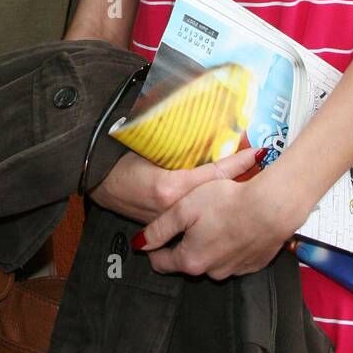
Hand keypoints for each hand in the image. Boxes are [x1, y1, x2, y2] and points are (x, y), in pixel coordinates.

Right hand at [87, 146, 257, 224]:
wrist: (94, 179)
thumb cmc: (118, 159)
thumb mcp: (149, 146)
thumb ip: (178, 146)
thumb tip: (205, 128)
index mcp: (172, 187)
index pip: (215, 174)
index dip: (237, 163)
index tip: (256, 153)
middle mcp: (174, 208)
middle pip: (215, 194)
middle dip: (237, 182)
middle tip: (257, 167)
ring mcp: (168, 219)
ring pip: (204, 208)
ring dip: (222, 195)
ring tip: (245, 183)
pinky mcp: (162, 225)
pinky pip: (190, 215)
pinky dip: (204, 205)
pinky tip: (217, 199)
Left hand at [137, 166, 310, 279]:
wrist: (272, 207)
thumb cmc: (226, 202)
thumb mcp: (184, 208)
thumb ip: (160, 229)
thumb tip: (139, 244)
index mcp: (191, 260)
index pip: (162, 263)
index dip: (154, 249)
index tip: (154, 238)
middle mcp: (212, 272)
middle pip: (188, 260)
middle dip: (185, 244)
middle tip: (189, 220)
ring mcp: (235, 270)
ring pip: (212, 259)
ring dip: (209, 244)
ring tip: (214, 219)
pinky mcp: (254, 264)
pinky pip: (234, 258)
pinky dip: (230, 245)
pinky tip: (235, 225)